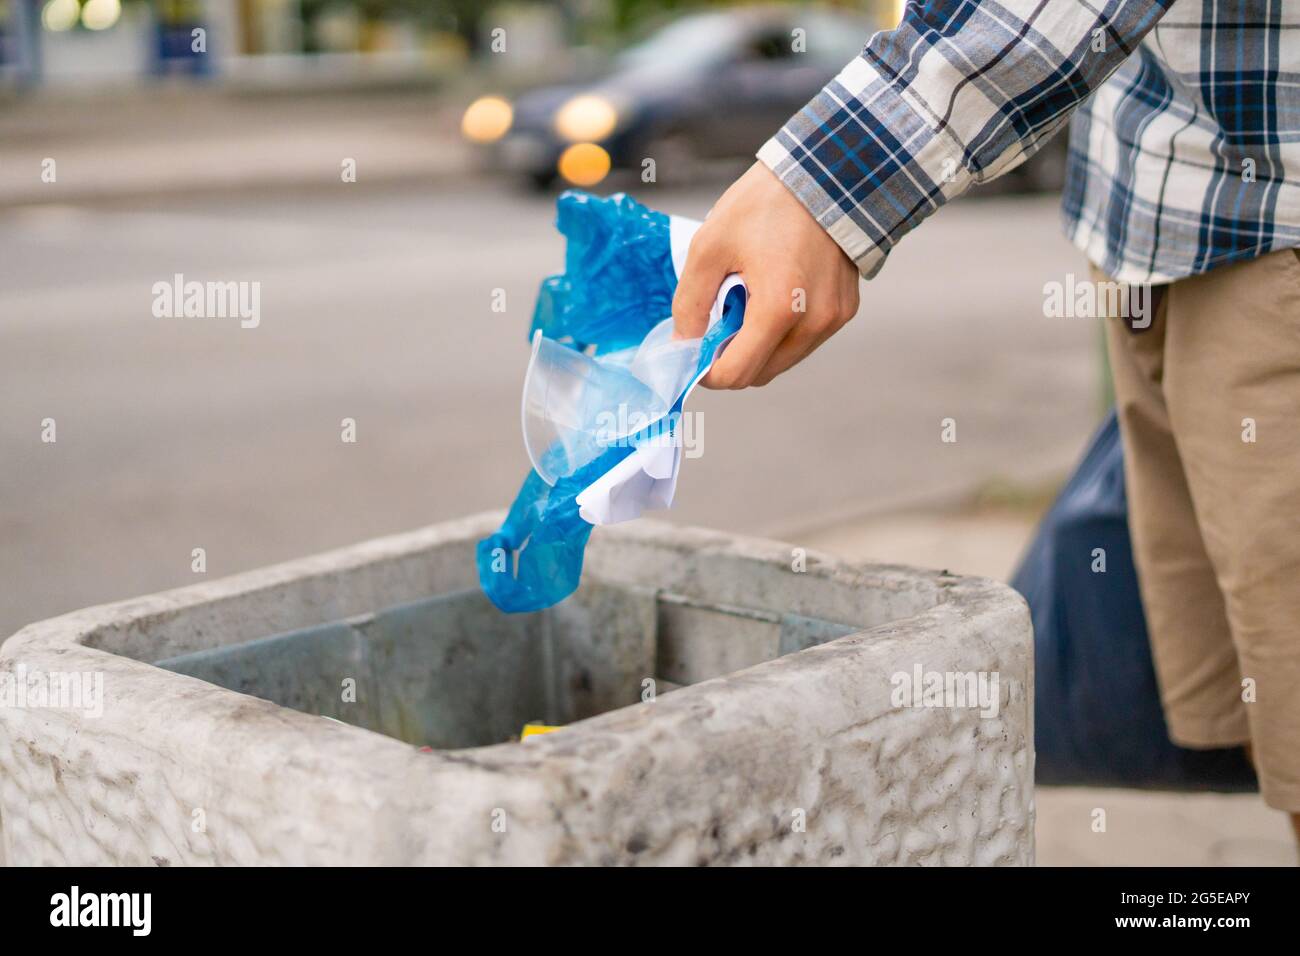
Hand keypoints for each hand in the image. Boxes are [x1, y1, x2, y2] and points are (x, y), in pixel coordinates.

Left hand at [672, 161, 860, 388]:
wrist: (825, 173)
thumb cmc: (765, 204)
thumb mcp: (710, 246)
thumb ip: (690, 303)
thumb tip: (683, 343)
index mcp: (779, 309)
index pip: (738, 373)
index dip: (709, 373)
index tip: (695, 354)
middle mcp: (813, 323)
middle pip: (761, 374)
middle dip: (733, 358)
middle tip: (717, 323)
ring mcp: (834, 318)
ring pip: (784, 361)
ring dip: (758, 347)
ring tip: (746, 302)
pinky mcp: (845, 310)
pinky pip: (805, 342)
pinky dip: (782, 333)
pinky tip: (771, 297)